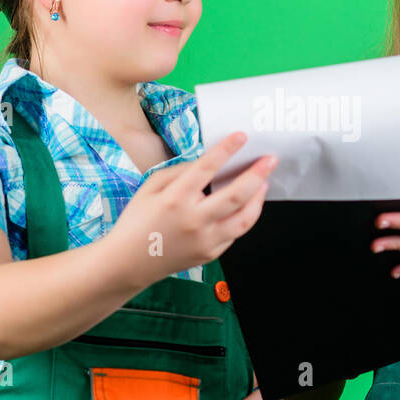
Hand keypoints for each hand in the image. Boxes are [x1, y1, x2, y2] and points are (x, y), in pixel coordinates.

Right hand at [110, 132, 276, 287]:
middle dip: (257, 173)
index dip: (227, 149)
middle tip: (271, 159)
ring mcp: (204, 240)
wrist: (129, 262)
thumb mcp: (150, 187)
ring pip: (244, 219)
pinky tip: (248, 203)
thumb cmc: (138, 221)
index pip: (206, 168)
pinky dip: (244, 216)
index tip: (242, 136)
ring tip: (264, 182)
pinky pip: (235, 233)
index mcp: (174, 199)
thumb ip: (179, 172)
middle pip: (236, 195)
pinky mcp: (211, 254)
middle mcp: (193, 220)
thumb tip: (207, 161)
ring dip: (258, 198)